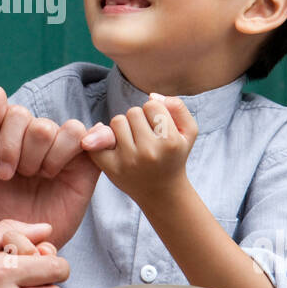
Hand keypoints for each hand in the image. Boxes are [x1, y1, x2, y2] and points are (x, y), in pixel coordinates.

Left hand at [0, 86, 100, 250]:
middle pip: (43, 127)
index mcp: (15, 129)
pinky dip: (99, 137)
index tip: (1, 175)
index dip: (9, 144)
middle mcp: (42, 135)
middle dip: (28, 158)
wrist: (9, 238)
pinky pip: (101, 138)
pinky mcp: (88, 167)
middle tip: (23, 179)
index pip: (17, 114)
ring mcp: (66, 150)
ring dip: (52, 159)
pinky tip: (87, 149)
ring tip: (44, 178)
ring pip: (71, 131)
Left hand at [78, 93, 197, 205]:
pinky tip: (113, 144)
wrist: (162, 192)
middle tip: (145, 135)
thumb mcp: (188, 132)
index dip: (154, 112)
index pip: (152, 105)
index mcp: (169, 142)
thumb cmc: (174, 155)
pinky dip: (102, 137)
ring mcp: (128, 161)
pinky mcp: (111, 168)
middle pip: (132, 112)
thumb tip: (152, 96)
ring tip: (133, 140)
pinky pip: (98, 139)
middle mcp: (149, 152)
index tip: (158, 126)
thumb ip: (178, 107)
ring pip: (116, 122)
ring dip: (123, 127)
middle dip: (138, 120)